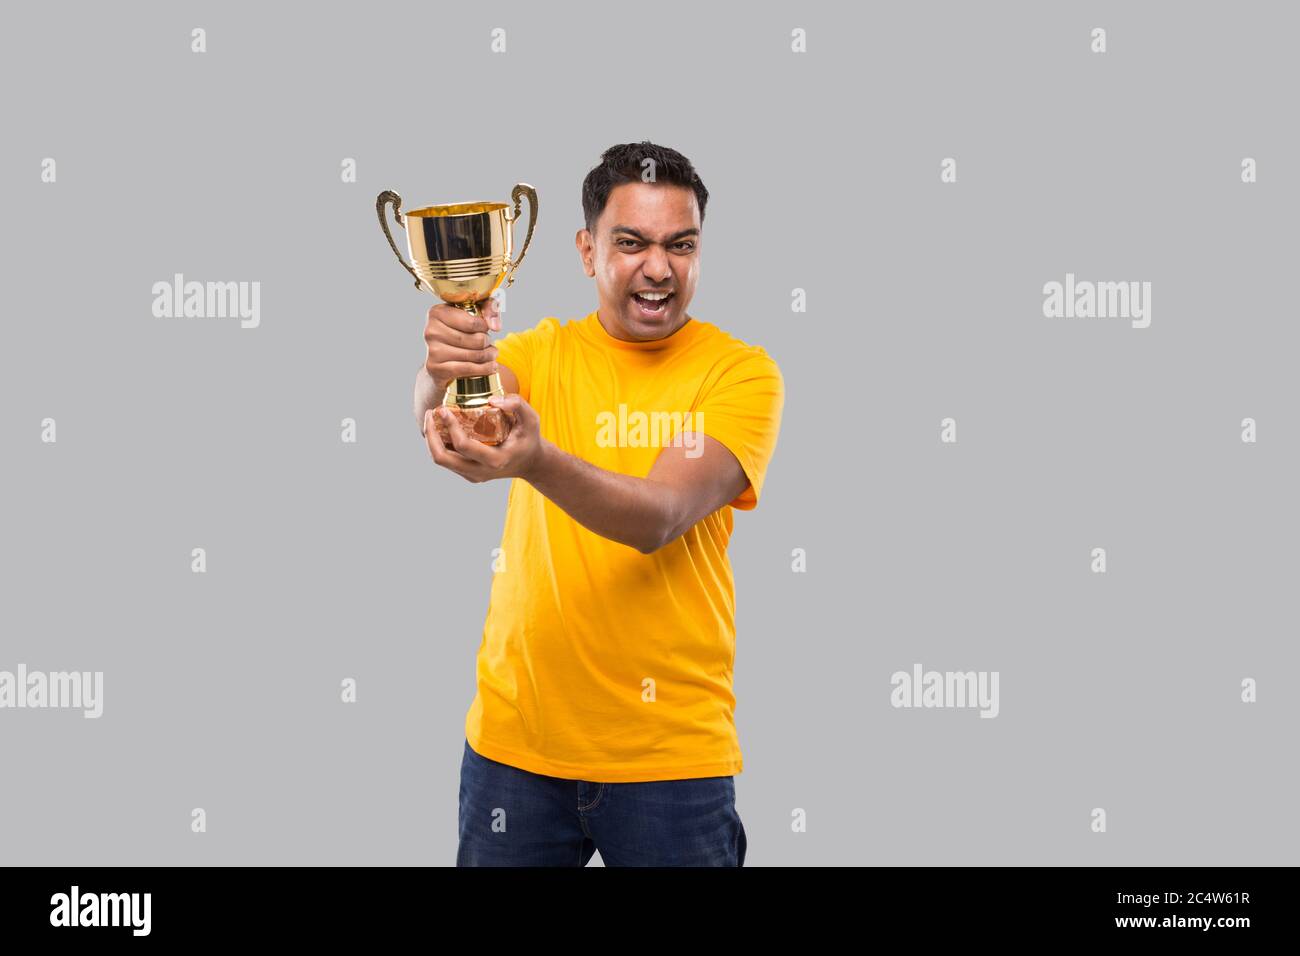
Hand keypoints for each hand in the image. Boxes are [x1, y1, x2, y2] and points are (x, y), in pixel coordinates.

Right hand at [423, 296, 500, 398]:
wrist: (440, 362)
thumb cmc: (458, 334)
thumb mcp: (473, 313)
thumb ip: (489, 309)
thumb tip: (495, 326)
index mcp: (438, 313)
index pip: (472, 322)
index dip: (485, 327)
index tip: (486, 330)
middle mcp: (432, 331)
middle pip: (474, 339)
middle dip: (487, 343)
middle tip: (489, 345)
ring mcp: (432, 350)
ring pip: (472, 355)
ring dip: (488, 357)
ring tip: (491, 355)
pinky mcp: (435, 368)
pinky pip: (466, 369)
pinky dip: (483, 369)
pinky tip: (490, 367)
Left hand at [424, 393, 546, 483]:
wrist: (531, 463)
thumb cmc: (529, 438)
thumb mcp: (531, 419)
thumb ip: (517, 404)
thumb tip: (492, 400)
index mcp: (495, 460)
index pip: (463, 446)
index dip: (450, 427)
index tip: (444, 409)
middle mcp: (480, 472)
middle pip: (442, 459)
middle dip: (431, 435)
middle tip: (431, 413)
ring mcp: (473, 475)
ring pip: (441, 461)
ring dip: (431, 440)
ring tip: (432, 418)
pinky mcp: (468, 474)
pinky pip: (446, 461)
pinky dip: (439, 444)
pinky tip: (440, 427)